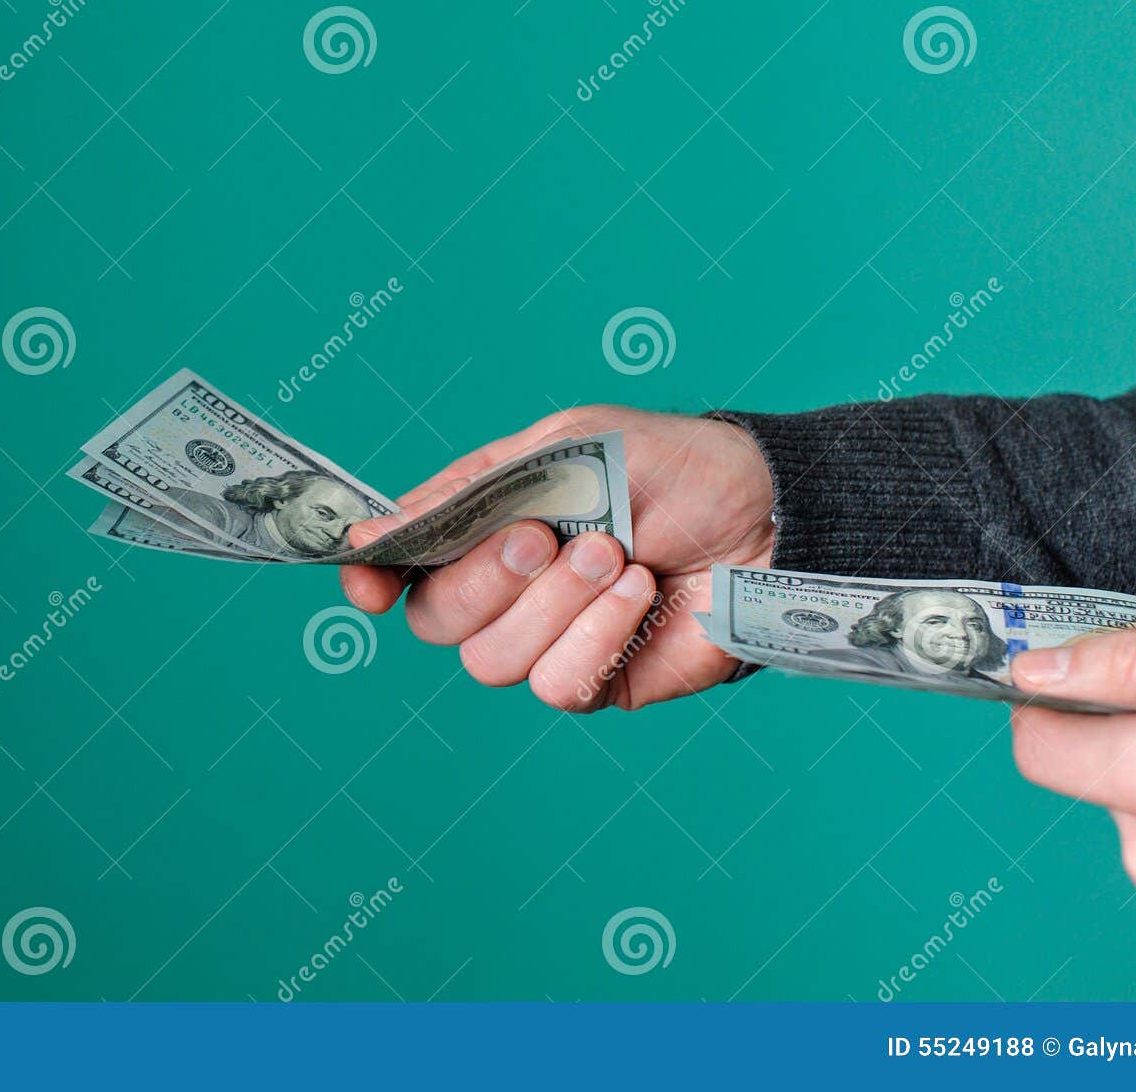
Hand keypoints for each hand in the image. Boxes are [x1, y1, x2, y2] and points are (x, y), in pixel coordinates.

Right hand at [339, 406, 773, 710]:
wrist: (765, 513)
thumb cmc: (668, 465)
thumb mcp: (562, 449)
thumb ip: (469, 492)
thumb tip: (371, 532)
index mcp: (488, 527)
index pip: (405, 568)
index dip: (375, 578)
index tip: (370, 579)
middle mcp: (508, 592)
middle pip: (436, 622)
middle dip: (486, 579)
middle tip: (546, 535)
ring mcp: (551, 642)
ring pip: (491, 661)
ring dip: (554, 606)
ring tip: (616, 557)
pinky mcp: (599, 684)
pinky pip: (558, 685)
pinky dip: (595, 638)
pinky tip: (640, 598)